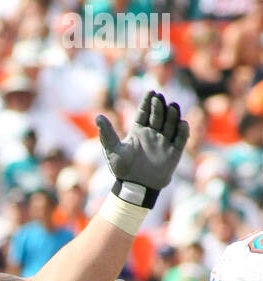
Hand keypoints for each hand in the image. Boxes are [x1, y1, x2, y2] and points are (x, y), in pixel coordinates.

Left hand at [95, 91, 188, 206]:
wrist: (135, 188)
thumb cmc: (122, 170)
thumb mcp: (112, 150)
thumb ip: (107, 133)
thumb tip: (98, 116)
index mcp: (138, 132)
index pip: (145, 112)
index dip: (148, 102)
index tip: (151, 92)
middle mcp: (152, 134)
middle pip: (158, 115)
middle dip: (159, 106)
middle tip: (159, 99)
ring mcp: (164, 142)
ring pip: (171, 123)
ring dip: (172, 115)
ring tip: (171, 107)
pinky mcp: (174, 152)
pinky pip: (181, 138)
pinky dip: (183, 130)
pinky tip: (181, 123)